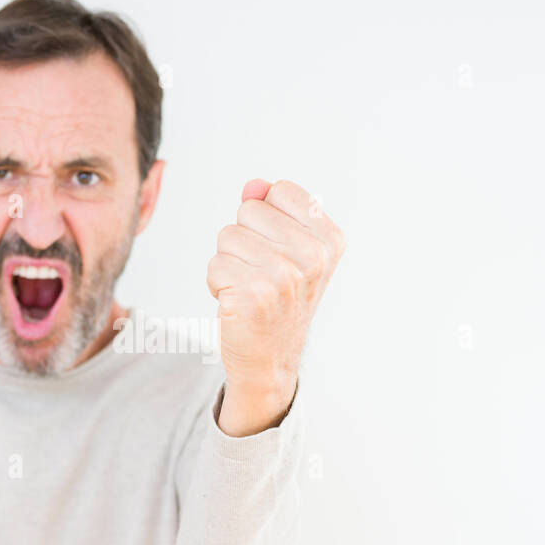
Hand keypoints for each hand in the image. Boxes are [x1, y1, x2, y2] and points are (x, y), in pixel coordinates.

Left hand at [206, 179, 345, 436]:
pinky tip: (237, 304)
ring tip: (249, 289)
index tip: (279, 252)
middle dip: (245, 240)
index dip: (267, 219)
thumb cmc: (276, 300)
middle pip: (249, 210)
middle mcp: (313, 257)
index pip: (279, 191)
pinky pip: (215, 264)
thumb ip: (273, 210)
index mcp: (329, 240)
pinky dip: (217, 284)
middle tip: (260, 275)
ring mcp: (284, 277)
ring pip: (228, 236)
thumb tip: (254, 185)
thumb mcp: (288, 250)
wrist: (269, 360)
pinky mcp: (253, 295)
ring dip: (229, 263)